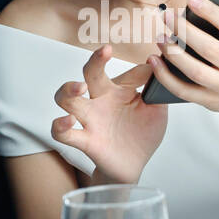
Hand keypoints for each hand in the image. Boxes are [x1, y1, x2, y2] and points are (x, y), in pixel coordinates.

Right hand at [51, 44, 167, 183]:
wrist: (134, 165)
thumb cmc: (143, 135)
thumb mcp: (157, 110)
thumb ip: (157, 89)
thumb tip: (158, 63)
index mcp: (119, 91)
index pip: (128, 72)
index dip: (142, 69)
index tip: (155, 66)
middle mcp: (101, 101)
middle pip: (89, 73)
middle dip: (94, 61)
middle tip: (104, 53)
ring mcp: (90, 120)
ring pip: (66, 98)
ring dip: (68, 90)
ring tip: (80, 88)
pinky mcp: (85, 140)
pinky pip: (62, 132)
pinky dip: (60, 125)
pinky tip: (69, 121)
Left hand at [148, 0, 218, 119]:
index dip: (210, 12)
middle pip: (208, 49)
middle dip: (185, 32)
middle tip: (167, 15)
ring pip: (195, 71)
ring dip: (174, 54)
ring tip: (160, 36)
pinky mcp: (209, 100)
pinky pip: (184, 91)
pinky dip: (166, 77)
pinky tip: (154, 60)